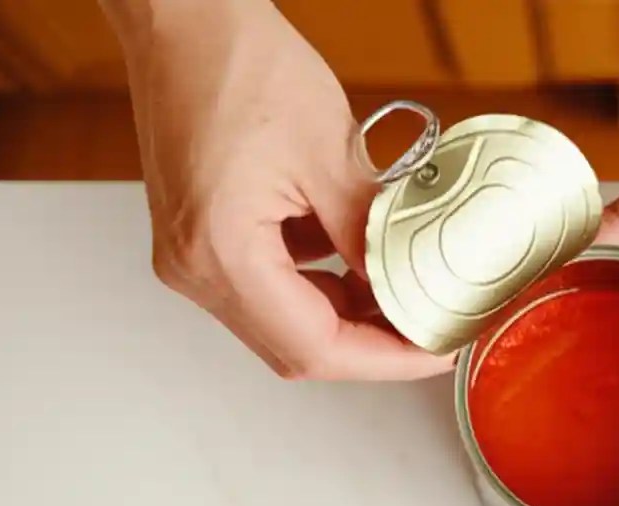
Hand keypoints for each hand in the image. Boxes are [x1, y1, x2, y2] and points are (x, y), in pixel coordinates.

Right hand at [121, 2, 450, 379]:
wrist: (183, 18)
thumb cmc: (237, 62)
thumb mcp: (331, 152)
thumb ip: (370, 235)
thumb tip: (409, 287)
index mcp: (220, 252)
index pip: (314, 347)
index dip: (385, 358)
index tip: (436, 348)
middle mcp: (193, 267)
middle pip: (297, 346)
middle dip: (371, 345)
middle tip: (431, 327)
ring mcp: (191, 256)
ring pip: (284, 322)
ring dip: (349, 317)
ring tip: (407, 296)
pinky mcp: (201, 238)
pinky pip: (268, 287)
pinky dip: (321, 285)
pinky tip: (361, 262)